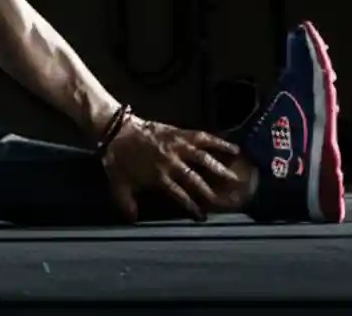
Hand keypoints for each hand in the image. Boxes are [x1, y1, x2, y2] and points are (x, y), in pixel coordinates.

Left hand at [101, 114, 244, 221]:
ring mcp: (177, 147)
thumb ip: (126, 203)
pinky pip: (202, 137)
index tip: (202, 216)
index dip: (192, 207)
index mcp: (158, 177)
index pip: (180, 196)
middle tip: (224, 201)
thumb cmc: (117, 158)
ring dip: (220, 169)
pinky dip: (218, 142)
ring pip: (203, 159)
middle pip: (195, 180)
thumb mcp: (118, 184)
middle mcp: (171, 163)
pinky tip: (233, 148)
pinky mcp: (180, 133)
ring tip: (235, 178)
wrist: (116, 131)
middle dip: (210, 192)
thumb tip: (133, 219)